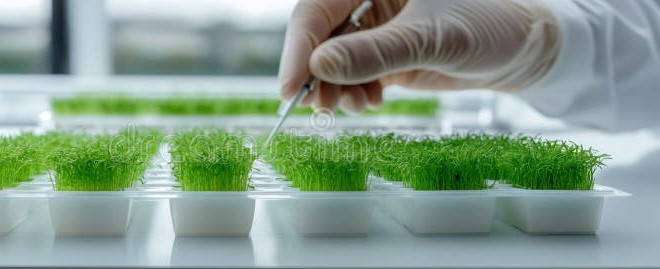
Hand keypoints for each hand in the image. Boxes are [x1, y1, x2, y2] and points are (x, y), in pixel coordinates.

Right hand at [279, 0, 559, 113]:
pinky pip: (354, 71)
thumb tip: (319, 66)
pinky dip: (353, 90)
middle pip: (320, 33)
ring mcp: (376, 24)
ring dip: (335, 86)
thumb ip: (375, 53)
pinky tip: (368, 102)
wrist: (525, 50)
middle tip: (320, 106)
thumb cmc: (489, 27)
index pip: (318, 7)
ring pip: (333, 56)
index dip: (299, 45)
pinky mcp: (385, 50)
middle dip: (317, 72)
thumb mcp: (431, 39)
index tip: (292, 86)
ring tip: (354, 107)